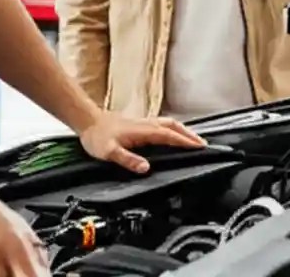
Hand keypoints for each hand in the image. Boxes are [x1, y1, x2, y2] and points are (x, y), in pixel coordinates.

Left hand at [78, 112, 206, 173]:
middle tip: (203, 144)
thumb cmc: (97, 136)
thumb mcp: (109, 152)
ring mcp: (142, 122)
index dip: (185, 141)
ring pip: (168, 123)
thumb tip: (145, 167)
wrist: (86, 121)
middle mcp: (145, 124)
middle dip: (189, 134)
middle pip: (173, 126)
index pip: (169, 136)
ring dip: (182, 130)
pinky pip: (161, 124)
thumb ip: (127, 159)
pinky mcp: (138, 123)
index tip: (200, 147)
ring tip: (193, 140)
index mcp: (142, 130)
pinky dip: (172, 129)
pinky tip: (171, 135)